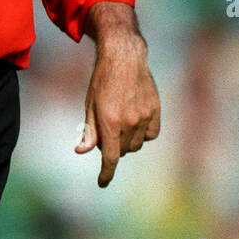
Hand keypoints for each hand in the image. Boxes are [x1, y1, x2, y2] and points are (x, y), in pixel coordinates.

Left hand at [75, 18, 159, 187]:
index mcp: (110, 121)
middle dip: (112, 147)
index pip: (110, 157)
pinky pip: (151, 135)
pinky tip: (135, 121)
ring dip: (127, 141)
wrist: (124, 57)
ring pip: (136, 145)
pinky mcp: (156, 110)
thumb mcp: (90, 104)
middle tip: (106, 130)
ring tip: (120, 122)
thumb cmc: (102, 80)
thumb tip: (82, 151)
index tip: (102, 182)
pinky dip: (142, 134)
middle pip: (122, 151)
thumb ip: (89, 130)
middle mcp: (129, 121)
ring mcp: (145, 116)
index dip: (106, 173)